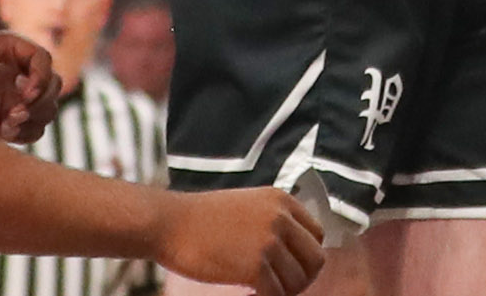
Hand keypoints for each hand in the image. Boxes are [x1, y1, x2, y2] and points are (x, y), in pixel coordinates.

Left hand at [0, 31, 55, 142]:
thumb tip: (7, 84)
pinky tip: (4, 129)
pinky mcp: (21, 121)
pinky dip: (23, 132)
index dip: (40, 76)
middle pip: (54, 84)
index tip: (26, 92)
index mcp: (15, 50)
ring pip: (49, 109)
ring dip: (31, 117)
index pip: (43, 58)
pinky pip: (35, 130)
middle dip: (38, 100)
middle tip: (16, 111)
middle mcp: (26, 73)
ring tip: (8, 121)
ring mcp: (26, 98)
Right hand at [150, 187, 326, 294]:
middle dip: (300, 277)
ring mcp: (269, 242)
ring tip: (258, 288)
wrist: (169, 223)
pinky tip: (246, 294)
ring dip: (281, 291)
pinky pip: (275, 295)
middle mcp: (280, 218)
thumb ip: (273, 221)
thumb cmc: (201, 219)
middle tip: (277, 284)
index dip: (304, 255)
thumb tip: (296, 253)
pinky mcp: (256, 267)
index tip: (287, 266)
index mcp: (280, 200)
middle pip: (315, 260)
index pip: (316, 235)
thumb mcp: (246, 205)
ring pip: (298, 282)